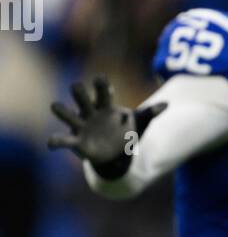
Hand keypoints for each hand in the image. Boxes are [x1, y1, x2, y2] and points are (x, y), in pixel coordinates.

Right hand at [49, 76, 165, 173]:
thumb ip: (150, 113)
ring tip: (55, 106)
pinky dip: (55, 141)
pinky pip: (63, 140)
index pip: (103, 91)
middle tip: (77, 87)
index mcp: (106, 105)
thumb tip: (168, 104)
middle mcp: (90, 112)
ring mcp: (81, 126)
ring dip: (62, 111)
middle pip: (82, 97)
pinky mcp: (76, 143)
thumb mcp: (139, 123)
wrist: (117, 155)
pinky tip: (50, 144)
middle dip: (79, 92)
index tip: (102, 81)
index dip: (102, 86)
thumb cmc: (125, 133)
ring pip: (67, 115)